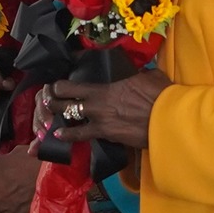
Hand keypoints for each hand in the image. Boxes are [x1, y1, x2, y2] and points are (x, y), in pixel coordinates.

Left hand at [36, 71, 171, 152]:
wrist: (168, 119)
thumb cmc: (160, 95)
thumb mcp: (148, 77)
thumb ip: (137, 76)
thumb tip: (140, 74)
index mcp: (102, 89)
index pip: (69, 87)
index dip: (57, 86)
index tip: (53, 85)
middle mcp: (96, 106)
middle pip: (63, 105)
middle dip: (51, 103)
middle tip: (46, 101)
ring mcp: (100, 123)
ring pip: (70, 124)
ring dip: (58, 124)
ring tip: (50, 125)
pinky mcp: (108, 137)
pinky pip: (85, 137)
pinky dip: (73, 138)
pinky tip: (64, 138)